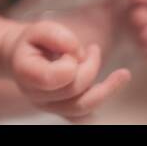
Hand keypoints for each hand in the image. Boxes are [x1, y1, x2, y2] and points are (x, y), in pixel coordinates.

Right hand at [2, 21, 130, 119]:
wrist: (26, 58)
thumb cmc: (34, 42)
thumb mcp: (40, 28)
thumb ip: (55, 35)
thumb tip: (76, 51)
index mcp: (26, 73)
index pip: (53, 78)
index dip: (71, 63)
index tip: (73, 51)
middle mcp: (36, 96)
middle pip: (72, 91)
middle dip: (91, 67)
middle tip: (93, 49)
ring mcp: (50, 107)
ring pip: (82, 108)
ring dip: (105, 88)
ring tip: (120, 73)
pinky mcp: (64, 112)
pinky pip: (85, 117)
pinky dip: (100, 102)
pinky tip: (111, 87)